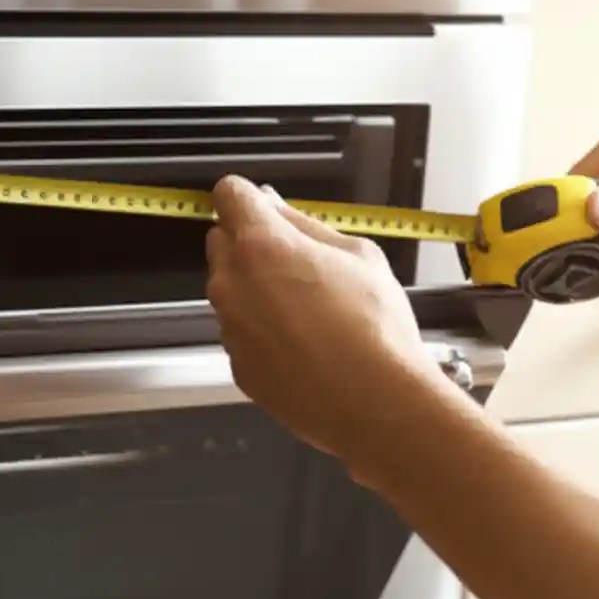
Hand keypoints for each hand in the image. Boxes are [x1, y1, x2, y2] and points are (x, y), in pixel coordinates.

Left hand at [204, 175, 452, 467]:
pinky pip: (241, 332)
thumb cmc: (375, 323)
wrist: (376, 404)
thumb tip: (274, 206)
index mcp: (259, 244)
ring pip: (231, 291)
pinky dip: (262, 331)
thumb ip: (306, 225)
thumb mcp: (359, 254)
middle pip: (222, 242)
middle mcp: (230, 283)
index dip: (248, 197)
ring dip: (256, 289)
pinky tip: (303, 346)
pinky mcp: (236, 366)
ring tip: (309, 312)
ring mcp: (229, 327)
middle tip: (299, 263)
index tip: (266, 208)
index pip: (228, 194)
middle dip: (250, 243)